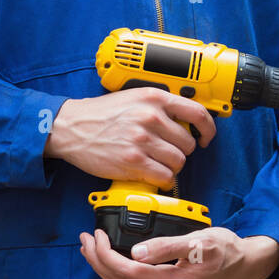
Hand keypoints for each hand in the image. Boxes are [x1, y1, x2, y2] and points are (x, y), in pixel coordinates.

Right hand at [46, 89, 216, 186]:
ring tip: (157, 164)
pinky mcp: (133, 161)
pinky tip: (152, 174)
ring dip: (171, 167)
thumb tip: (186, 120)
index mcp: (154, 98)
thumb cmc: (102, 114)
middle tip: (167, 152)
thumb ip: (160, 106)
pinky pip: (164, 176)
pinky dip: (162, 180)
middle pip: (188, 143)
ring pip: (178, 162)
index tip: (206, 138)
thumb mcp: (134, 98)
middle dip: (181, 151)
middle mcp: (150, 117)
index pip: (198, 112)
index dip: (208, 129)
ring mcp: (142, 139)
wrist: (71, 127)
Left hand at [79, 227, 278, 278]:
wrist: (249, 268)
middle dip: (97, 261)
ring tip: (92, 251)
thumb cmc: (228, 251)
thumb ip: (167, 247)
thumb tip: (136, 252)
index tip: (95, 235)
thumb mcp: (200, 242)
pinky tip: (116, 263)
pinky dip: (120, 275)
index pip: (125, 271)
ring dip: (105, 269)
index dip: (104, 254)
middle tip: (84, 240)